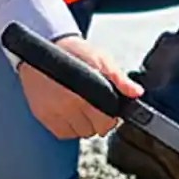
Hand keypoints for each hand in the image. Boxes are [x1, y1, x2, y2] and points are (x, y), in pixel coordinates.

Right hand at [17, 35, 144, 139]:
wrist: (46, 45)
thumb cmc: (75, 52)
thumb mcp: (102, 59)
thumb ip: (119, 79)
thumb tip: (136, 93)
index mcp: (86, 91)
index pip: (105, 121)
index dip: (111, 117)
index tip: (109, 110)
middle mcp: (69, 104)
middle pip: (93, 130)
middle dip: (98, 121)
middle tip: (96, 108)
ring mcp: (54, 111)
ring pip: (78, 134)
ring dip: (83, 125)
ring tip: (82, 109)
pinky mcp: (43, 114)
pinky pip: (62, 133)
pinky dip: (69, 128)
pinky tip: (70, 113)